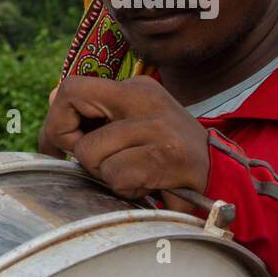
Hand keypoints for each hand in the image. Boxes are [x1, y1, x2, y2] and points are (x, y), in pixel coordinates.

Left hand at [39, 75, 210, 200]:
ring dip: (104, 174)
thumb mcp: (134, 125)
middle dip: (67, 139)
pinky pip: (116, 175)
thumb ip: (96, 115)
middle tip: (88, 164)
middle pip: (72, 102)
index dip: (55, 120)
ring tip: (132, 175)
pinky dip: (125, 188)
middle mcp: (144, 98)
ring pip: (90, 151)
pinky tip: (146, 186)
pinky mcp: (165, 155)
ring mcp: (156, 125)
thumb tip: (54, 96)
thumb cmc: (169, 156)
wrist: (223, 176)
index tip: (56, 147)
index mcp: (135, 88)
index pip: (73, 88)